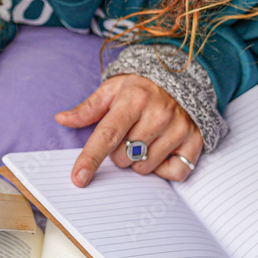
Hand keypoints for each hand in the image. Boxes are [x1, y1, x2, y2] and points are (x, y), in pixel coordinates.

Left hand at [55, 74, 202, 186]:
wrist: (183, 78)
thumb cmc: (142, 87)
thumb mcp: (113, 90)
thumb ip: (88, 108)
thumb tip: (62, 119)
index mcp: (134, 100)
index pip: (108, 135)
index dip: (91, 159)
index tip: (78, 178)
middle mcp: (158, 114)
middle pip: (123, 157)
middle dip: (118, 153)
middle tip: (128, 134)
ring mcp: (179, 129)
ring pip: (144, 168)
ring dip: (139, 161)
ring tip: (145, 139)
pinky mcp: (195, 141)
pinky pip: (173, 173)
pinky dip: (163, 169)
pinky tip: (162, 150)